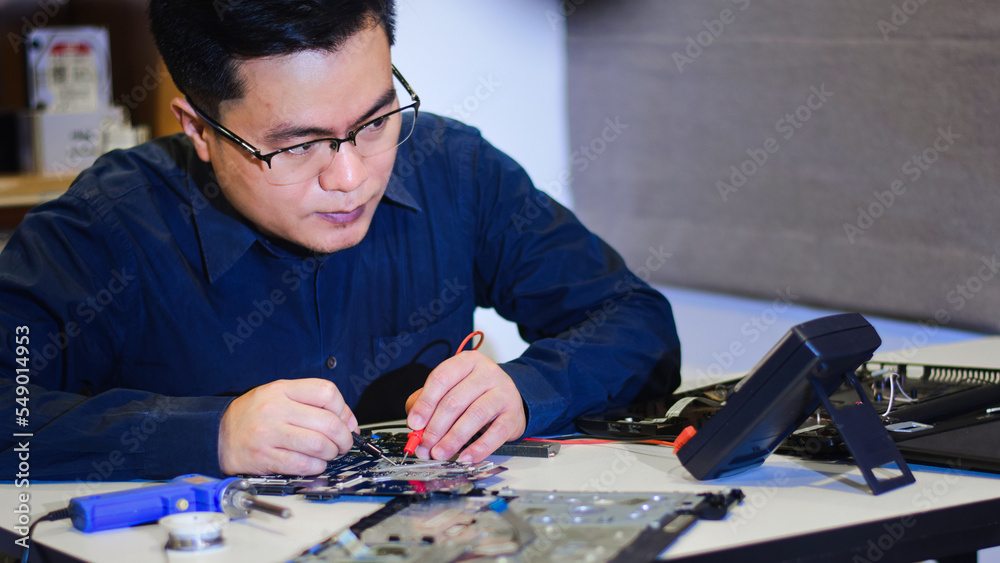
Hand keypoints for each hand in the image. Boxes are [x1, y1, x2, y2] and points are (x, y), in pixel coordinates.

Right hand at [218, 378, 357, 475]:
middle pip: (328, 423)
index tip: (346, 422)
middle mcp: (276, 409)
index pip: (326, 392)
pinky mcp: (265, 457)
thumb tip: (348, 421)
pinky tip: (315, 464)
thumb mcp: (279, 395)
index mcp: (282, 389)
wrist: (217, 434)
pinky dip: (316, 467)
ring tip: (328, 453)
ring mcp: (270, 433)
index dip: (344, 409)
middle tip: (343, 443)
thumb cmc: (253, 415)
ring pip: (319, 445)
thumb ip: (311, 402)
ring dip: (331, 453)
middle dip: (343, 438)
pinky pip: (303, 464)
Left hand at [405, 351, 524, 462]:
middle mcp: (487, 373)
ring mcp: (503, 392)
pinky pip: (495, 433)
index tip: (414, 423)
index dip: (425, 403)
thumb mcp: (450, 389)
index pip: (441, 378)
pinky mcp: (513, 414)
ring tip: (440, 453)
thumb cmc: (475, 394)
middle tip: (425, 445)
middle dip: (435, 427)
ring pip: (474, 416)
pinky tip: (465, 457)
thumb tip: (415, 426)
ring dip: (453, 439)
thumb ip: (428, 402)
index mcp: (467, 362)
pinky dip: (478, 449)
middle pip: (455, 400)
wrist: (509, 399)